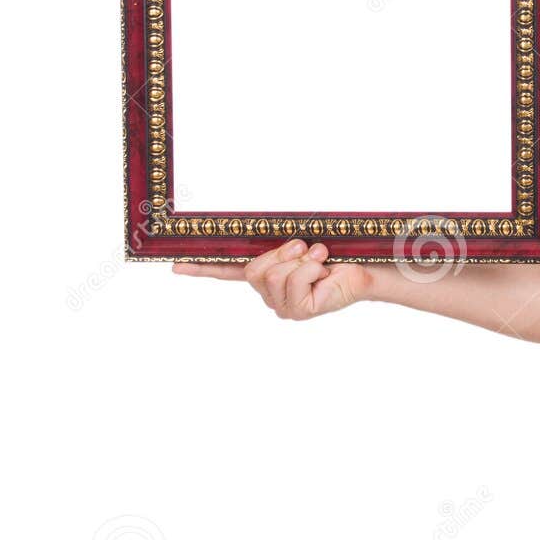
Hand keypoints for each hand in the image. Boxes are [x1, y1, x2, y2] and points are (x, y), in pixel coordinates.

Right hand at [172, 240, 375, 320]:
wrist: (365, 266)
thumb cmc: (336, 251)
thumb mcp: (300, 240)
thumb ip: (279, 237)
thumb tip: (269, 228)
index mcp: (266, 272)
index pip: (225, 271)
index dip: (200, 267)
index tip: (174, 265)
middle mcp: (269, 292)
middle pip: (254, 268)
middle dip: (283, 251)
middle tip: (306, 247)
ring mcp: (282, 305)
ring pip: (273, 274)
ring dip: (301, 260)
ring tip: (319, 259)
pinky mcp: (298, 310)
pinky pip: (294, 281)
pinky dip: (312, 269)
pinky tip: (324, 273)